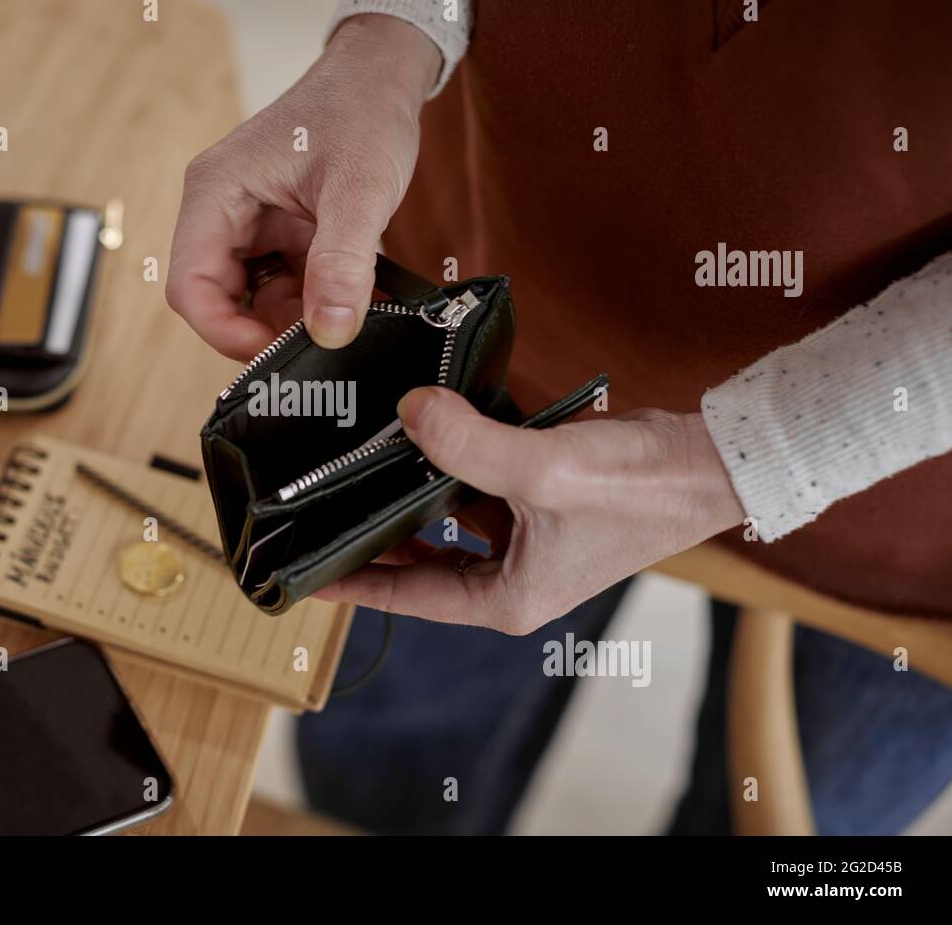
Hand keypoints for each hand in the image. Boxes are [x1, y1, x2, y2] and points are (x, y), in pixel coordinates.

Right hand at [165, 15, 440, 359]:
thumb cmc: (361, 111)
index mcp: (215, 192)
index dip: (225, 333)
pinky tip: (348, 295)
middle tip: (321, 335)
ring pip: (252, 299)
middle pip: (218, 299)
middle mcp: (220, 210)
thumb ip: (343, 264)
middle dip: (267, 327)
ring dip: (294, 315)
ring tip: (343, 308)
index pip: (191, 287)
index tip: (275, 354)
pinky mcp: (274, 232)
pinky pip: (280, 283)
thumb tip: (331, 331)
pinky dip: (312, 298)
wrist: (381, 77)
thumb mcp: (359, 190)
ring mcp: (246, 223)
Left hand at [319, 389, 746, 634]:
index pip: (409, 599)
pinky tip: (418, 433)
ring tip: (358, 463)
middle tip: (319, 509)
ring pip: (444, 524)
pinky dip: (448, 467)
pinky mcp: (535, 505)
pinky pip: (473, 492)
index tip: (302, 572)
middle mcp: (511, 579)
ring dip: (410, 494)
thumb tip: (410, 412)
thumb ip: (469, 445)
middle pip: (419, 564)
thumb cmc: (640, 488)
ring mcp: (523, 542)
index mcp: (507, 599)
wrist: (710, 461)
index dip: (353, 585)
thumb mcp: (544, 472)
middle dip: (374, 536)